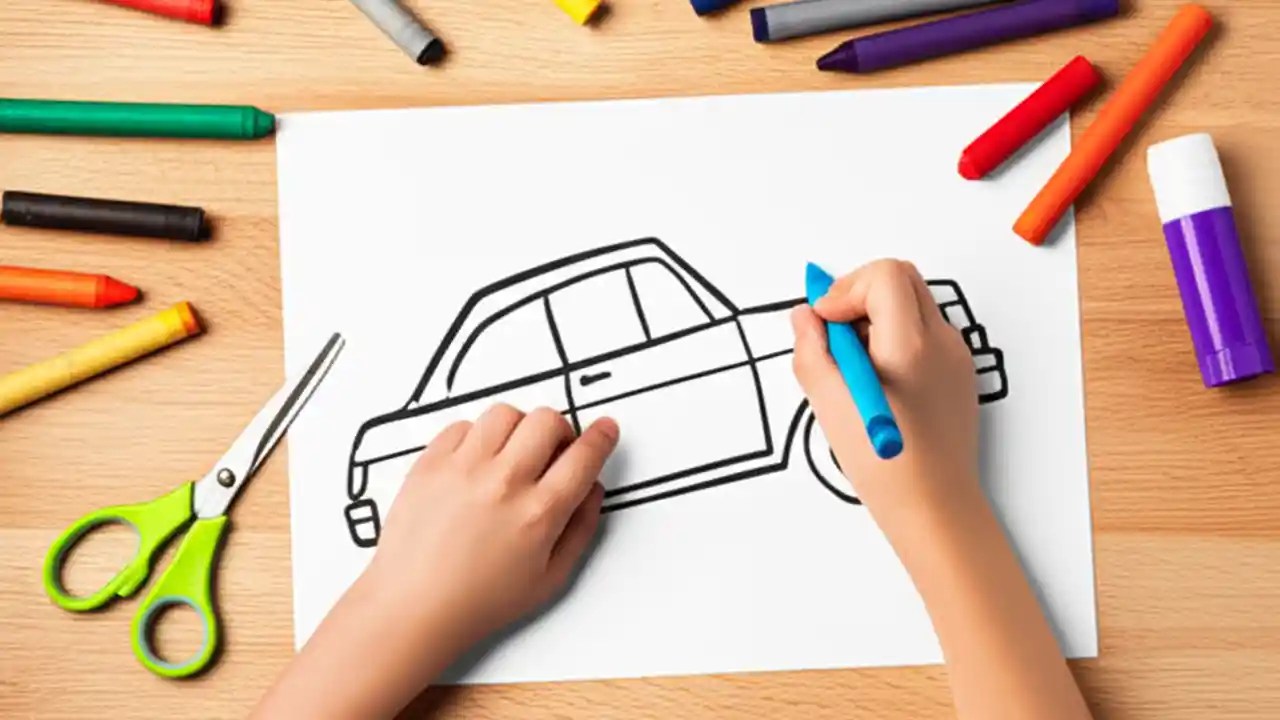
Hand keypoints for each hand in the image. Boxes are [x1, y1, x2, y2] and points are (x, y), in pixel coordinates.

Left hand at [365, 404, 617, 651]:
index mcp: (538, 514)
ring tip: (512, 454)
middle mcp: (503, 483)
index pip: (584, 456)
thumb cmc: (475, 602)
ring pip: (506, 413)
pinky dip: (476, 437)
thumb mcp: (549, 580)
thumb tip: (592, 491)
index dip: (601, 437)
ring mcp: (464, 469)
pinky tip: (477, 463)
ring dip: (518, 429)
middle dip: (561, 431)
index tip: (604, 431)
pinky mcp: (430, 463)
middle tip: (554, 450)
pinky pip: (462, 425)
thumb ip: (580, 531)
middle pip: (548, 420)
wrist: (412, 607)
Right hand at [791, 259, 979, 514]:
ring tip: (854, 365)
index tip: (825, 321)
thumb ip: (811, 349)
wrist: (934, 508)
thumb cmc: (884, 465)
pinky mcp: (958, 373)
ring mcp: (956, 356)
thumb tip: (806, 316)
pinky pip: (924, 332)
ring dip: (876, 315)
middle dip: (860, 292)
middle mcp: (941, 342)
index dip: (845, 288)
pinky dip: (894, 338)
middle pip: (901, 278)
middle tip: (834, 330)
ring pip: (912, 303)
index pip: (884, 275)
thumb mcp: (829, 404)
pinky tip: (877, 381)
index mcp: (910, 345)